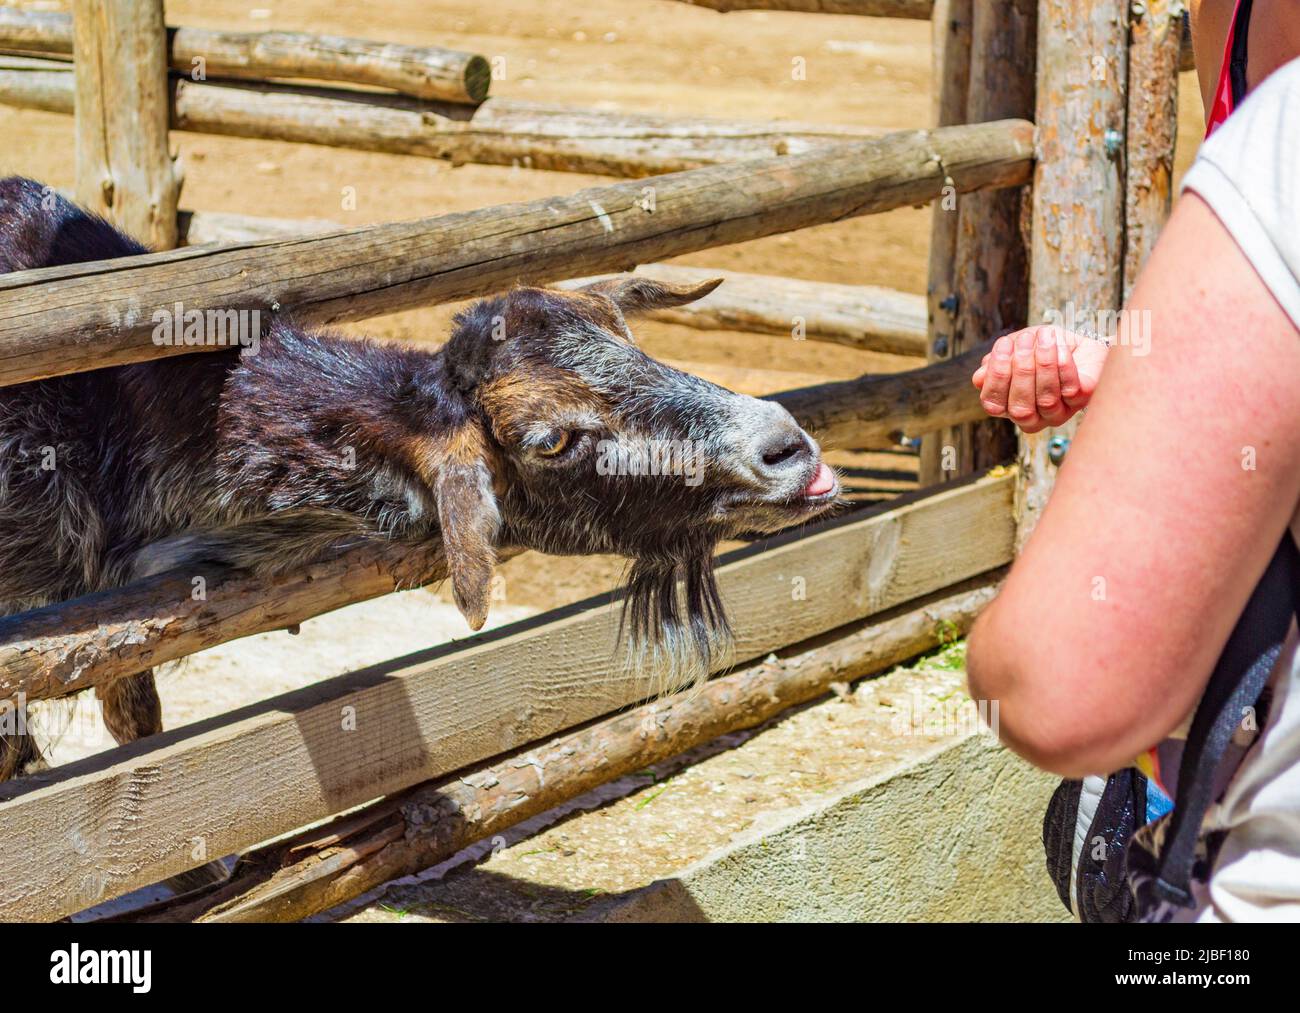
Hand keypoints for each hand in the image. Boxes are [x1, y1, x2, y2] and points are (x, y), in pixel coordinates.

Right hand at [971, 326, 1108, 433]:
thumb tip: (978, 378)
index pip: (994, 403)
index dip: (996, 376)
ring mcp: (1059, 413)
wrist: (1082, 344)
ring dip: (1044, 364)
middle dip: (1021, 369)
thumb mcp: (1017, 349)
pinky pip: (1070, 389)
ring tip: (1045, 336)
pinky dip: (1064, 365)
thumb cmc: (1046, 348)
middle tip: (1026, 339)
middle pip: (1019, 406)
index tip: (1003, 344)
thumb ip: (997, 363)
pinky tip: (1060, 346)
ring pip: (1046, 399)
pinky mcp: (1082, 402)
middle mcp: (1033, 417)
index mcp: (1010, 407)